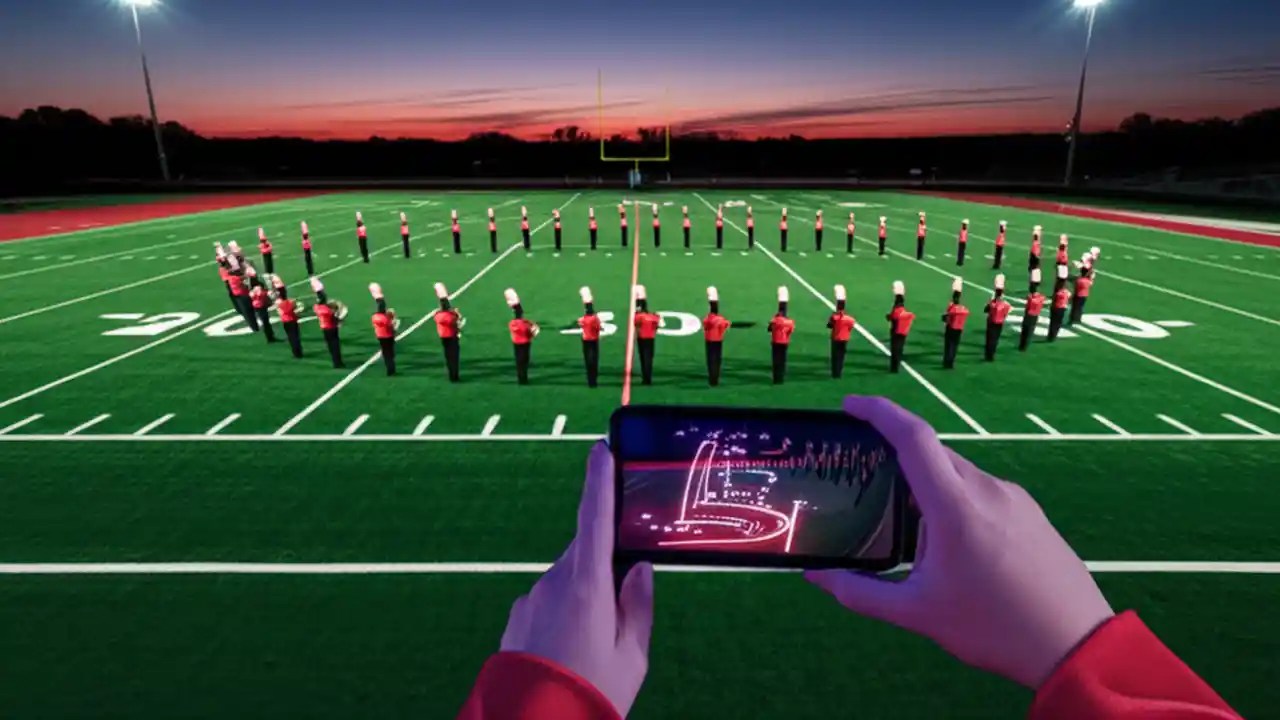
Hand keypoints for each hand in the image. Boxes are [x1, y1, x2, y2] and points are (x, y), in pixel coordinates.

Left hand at [499, 442, 653, 715]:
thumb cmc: (591, 694)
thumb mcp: (633, 656)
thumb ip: (638, 606)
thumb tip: (638, 570)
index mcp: (586, 585)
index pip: (592, 518)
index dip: (598, 480)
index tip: (599, 449)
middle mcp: (552, 583)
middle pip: (584, 554)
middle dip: (603, 568)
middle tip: (621, 610)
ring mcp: (529, 601)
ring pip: (566, 583)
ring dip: (583, 600)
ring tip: (593, 650)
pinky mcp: (515, 620)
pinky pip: (546, 605)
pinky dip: (563, 618)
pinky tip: (569, 655)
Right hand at [805, 396, 1113, 688]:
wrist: (1075, 644)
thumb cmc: (993, 628)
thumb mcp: (918, 613)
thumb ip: (860, 593)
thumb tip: (815, 576)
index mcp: (956, 506)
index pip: (913, 437)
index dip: (879, 411)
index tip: (850, 404)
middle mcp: (987, 489)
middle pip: (933, 453)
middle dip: (896, 456)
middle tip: (863, 474)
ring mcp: (1014, 498)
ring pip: (958, 473)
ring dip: (926, 485)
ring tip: (904, 521)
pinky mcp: (1030, 512)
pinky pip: (981, 491)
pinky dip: (954, 500)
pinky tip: (950, 542)